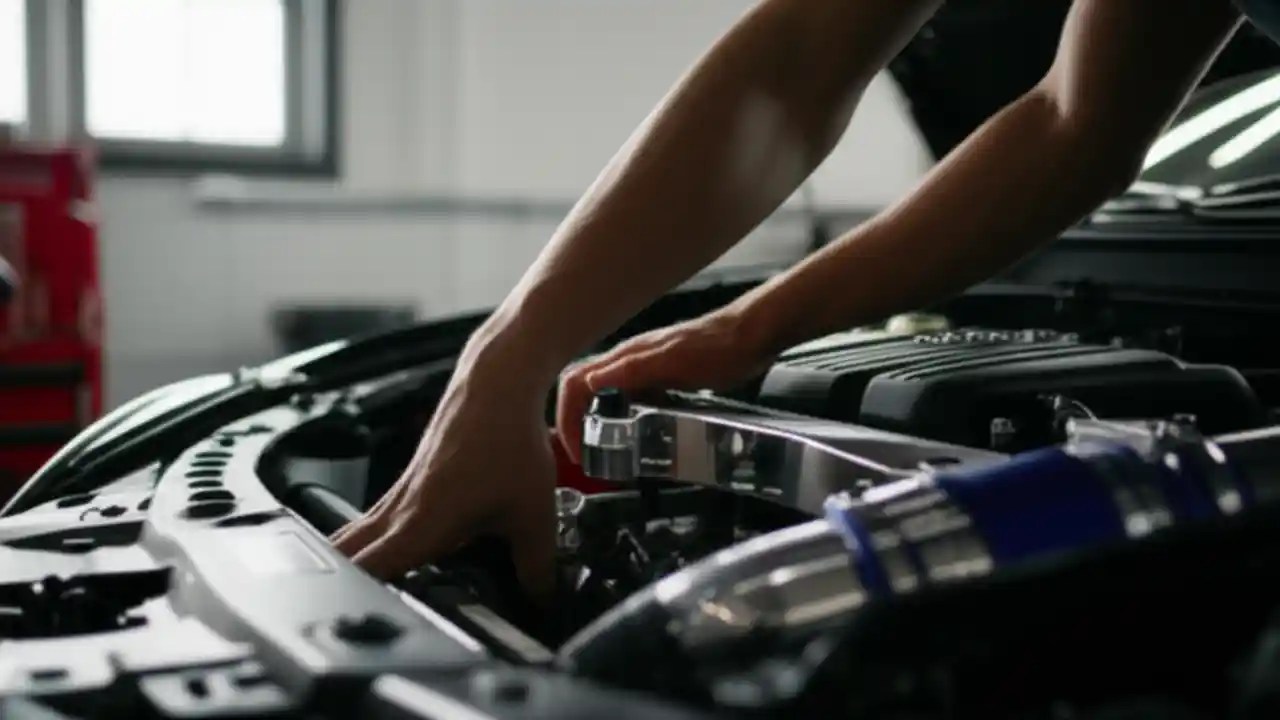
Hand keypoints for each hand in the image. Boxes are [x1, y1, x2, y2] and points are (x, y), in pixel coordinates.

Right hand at [330, 342, 556, 601]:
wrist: (498, 382)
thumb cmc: (509, 438)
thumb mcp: (535, 514)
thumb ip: (536, 566)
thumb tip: (541, 600)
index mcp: (421, 524)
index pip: (367, 571)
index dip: (355, 600)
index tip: (353, 619)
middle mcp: (399, 509)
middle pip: (346, 554)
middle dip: (340, 584)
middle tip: (344, 612)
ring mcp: (400, 492)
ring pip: (358, 534)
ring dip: (355, 560)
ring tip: (362, 591)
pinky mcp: (410, 479)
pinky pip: (377, 518)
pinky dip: (374, 539)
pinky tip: (397, 551)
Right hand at [556, 306, 775, 463]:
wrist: (752, 335)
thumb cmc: (719, 348)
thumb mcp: (675, 363)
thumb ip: (632, 370)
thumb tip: (591, 383)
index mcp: (625, 358)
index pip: (575, 384)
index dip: (566, 417)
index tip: (576, 450)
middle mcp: (629, 362)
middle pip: (584, 392)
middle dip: (576, 425)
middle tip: (587, 458)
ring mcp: (646, 369)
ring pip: (606, 398)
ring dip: (598, 426)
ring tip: (607, 456)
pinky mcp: (664, 377)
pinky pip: (632, 401)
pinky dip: (625, 423)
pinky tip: (640, 439)